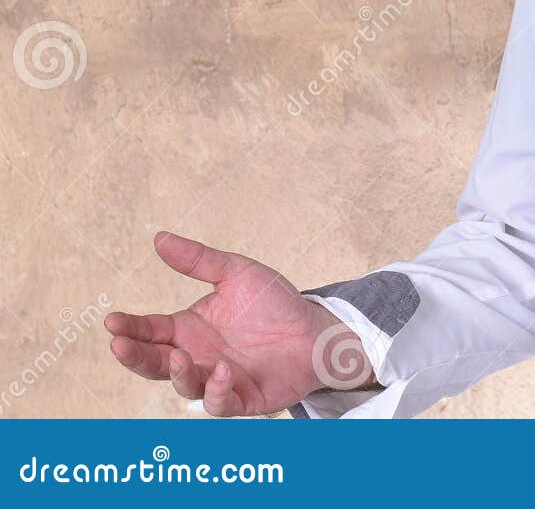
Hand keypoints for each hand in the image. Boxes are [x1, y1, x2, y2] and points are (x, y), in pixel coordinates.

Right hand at [104, 231, 372, 415]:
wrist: (316, 329)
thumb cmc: (274, 303)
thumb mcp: (236, 273)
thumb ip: (199, 260)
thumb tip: (159, 237)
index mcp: (189, 329)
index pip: (150, 331)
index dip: (129, 328)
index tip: (111, 321)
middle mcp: (197, 357)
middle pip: (155, 363)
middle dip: (135, 356)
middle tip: (119, 345)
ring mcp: (216, 380)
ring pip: (184, 386)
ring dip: (178, 374)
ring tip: (180, 357)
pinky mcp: (242, 398)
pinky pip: (220, 403)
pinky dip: (217, 390)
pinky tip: (224, 370)